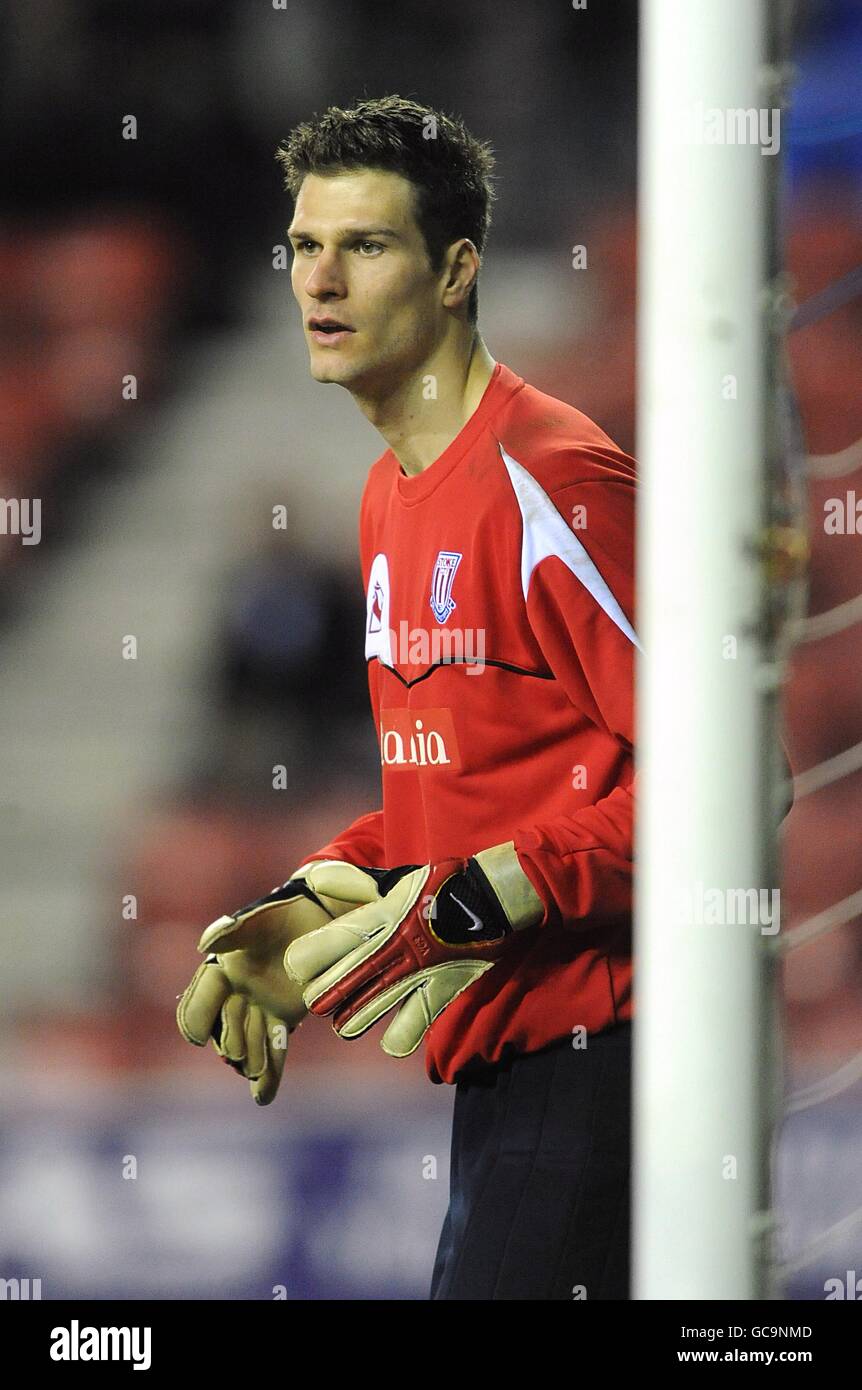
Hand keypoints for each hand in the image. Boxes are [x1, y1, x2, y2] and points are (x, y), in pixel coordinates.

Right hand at [176, 864, 362, 1103]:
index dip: (195, 1020)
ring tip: (258, 1073)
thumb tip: (206, 944)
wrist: (319, 917)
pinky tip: (263, 1097)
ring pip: (248, 1045)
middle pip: (224, 1029)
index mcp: (220, 970)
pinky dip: (269, 1075)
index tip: (197, 1036)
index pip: (197, 1003)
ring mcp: (259, 1009)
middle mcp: (235, 994)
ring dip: (252, 1061)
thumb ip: (233, 930)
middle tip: (241, 1054)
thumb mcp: (259, 919)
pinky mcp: (283, 1019)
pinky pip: (273, 1050)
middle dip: (231, 1041)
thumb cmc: (283, 913)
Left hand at [284, 843, 543, 1057]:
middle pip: (326, 991)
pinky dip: (396, 1038)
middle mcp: (386, 950)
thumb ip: (350, 883)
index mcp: (372, 919)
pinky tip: (394, 1032)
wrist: (490, 899)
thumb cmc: (437, 888)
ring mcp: (412, 975)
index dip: (302, 963)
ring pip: (356, 1018)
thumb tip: (311, 877)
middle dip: (320, 997)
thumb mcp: (392, 882)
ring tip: (350, 1018)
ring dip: (349, 1021)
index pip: (313, 951)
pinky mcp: (438, 995)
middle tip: (324, 998)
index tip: (304, 965)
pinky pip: (403, 1036)